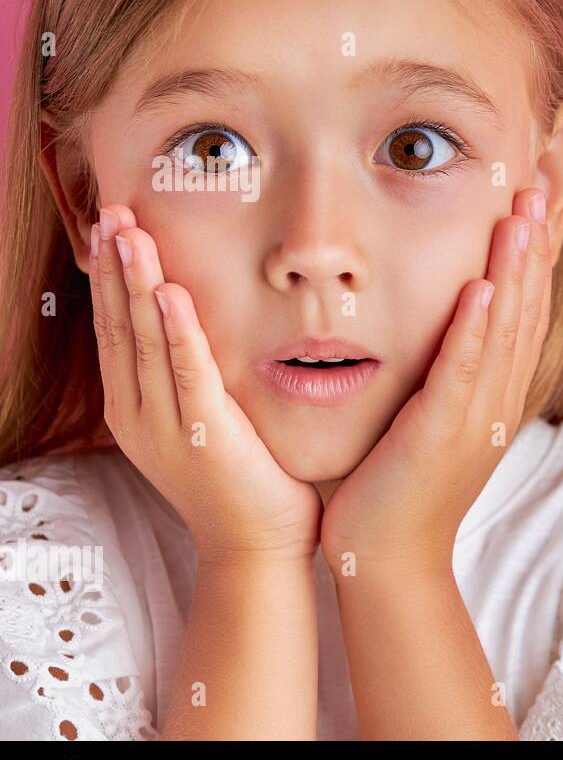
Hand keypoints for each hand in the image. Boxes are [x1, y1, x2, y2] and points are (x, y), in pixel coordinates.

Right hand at [90, 203, 321, 562]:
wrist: (256, 548)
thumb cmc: (244, 482)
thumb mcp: (206, 423)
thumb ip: (196, 379)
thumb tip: (200, 330)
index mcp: (136, 410)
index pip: (115, 331)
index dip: (111, 279)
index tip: (110, 229)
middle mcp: (139, 414)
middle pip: (119, 326)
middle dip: (115, 266)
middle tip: (111, 211)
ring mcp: (166, 426)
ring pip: (144, 341)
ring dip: (135, 283)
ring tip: (128, 232)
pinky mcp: (205, 434)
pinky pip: (187, 373)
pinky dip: (177, 332)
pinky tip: (169, 292)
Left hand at [320, 187, 551, 574]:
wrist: (386, 559)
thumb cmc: (397, 488)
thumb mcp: (429, 419)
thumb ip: (441, 372)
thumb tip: (439, 324)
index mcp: (495, 395)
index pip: (522, 313)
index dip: (531, 258)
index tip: (532, 205)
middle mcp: (496, 401)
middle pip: (525, 312)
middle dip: (532, 248)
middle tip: (536, 188)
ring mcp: (475, 418)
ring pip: (505, 333)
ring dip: (515, 272)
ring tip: (521, 217)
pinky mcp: (443, 435)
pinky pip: (464, 374)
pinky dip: (477, 330)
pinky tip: (484, 288)